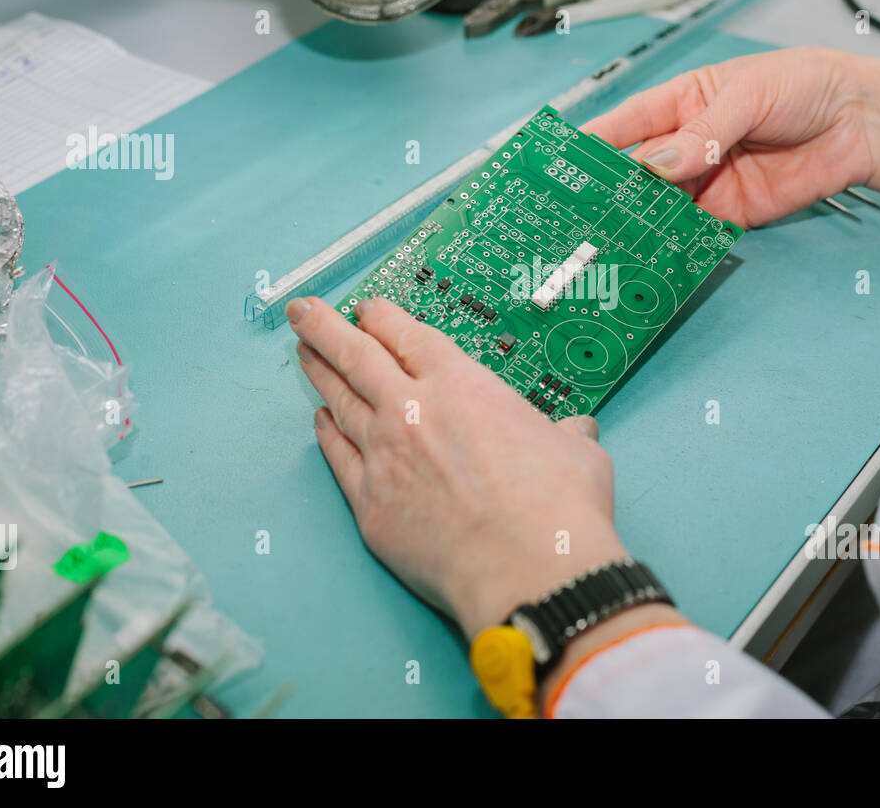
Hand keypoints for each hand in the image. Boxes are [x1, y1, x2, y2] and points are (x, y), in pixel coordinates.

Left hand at [287, 295, 627, 638]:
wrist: (528, 570)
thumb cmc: (557, 508)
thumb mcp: (577, 451)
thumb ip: (566, 434)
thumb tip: (577, 432)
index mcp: (462, 385)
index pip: (408, 336)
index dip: (382, 317)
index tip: (367, 309)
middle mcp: (412, 410)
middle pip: (355, 355)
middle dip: (324, 328)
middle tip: (302, 312)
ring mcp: (384, 456)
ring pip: (340, 401)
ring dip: (318, 374)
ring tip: (303, 354)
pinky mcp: (370, 504)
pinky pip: (338, 457)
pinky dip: (326, 434)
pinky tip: (319, 422)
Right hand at [584, 46, 879, 249]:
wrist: (864, 123)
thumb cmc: (809, 84)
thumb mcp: (751, 93)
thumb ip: (705, 131)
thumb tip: (659, 163)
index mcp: (682, 101)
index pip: (624, 123)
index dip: (590, 143)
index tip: (557, 163)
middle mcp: (687, 143)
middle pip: (635, 172)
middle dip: (607, 191)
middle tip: (575, 214)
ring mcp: (707, 181)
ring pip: (658, 206)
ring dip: (635, 222)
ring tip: (606, 239)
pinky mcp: (731, 213)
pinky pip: (693, 230)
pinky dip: (673, 242)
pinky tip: (654, 250)